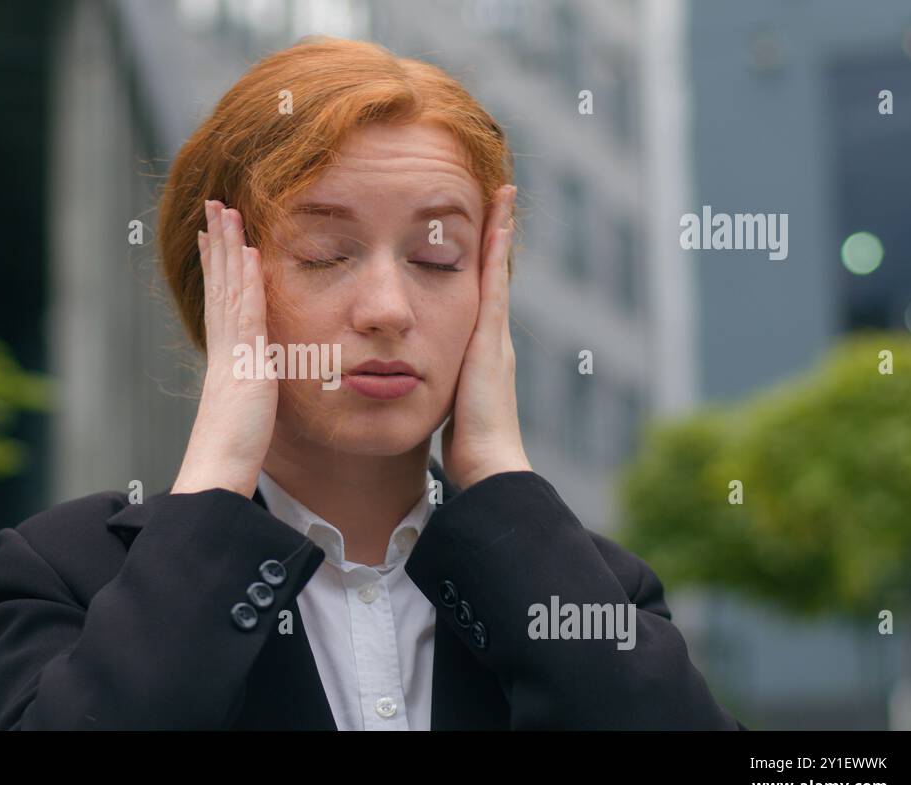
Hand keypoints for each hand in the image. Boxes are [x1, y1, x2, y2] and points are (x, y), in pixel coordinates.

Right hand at [171, 201, 277, 497]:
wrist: (219, 467)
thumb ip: (252, 385)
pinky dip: (245, 279)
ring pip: (228, 285)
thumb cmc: (234, 448)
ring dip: (227, 246)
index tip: (211, 234)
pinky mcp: (243, 359)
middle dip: (217, 241)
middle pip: (219, 281)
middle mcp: (223, 344)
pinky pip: (245, 310)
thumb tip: (258, 379)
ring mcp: (231, 348)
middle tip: (213, 205)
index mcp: (226, 354)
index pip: (220, 296)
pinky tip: (248, 252)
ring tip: (225, 211)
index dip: (216, 263)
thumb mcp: (248, 407)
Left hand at [442, 184, 531, 488]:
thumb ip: (433, 392)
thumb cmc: (466, 448)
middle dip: (494, 237)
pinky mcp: (492, 338)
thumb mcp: (444, 408)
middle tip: (499, 197)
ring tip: (502, 195)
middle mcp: (492, 338)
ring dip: (499, 232)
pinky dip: (496, 252)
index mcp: (480, 353)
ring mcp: (496, 335)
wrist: (489, 464)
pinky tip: (497, 221)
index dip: (477, 266)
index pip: (478, 298)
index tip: (475, 233)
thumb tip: (407, 387)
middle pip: (490, 275)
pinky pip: (493, 283)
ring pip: (494, 271)